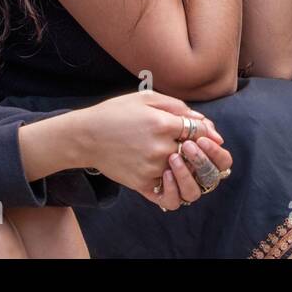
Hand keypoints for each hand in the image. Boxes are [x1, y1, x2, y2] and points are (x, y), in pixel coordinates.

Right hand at [77, 90, 229, 208]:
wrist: (85, 137)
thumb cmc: (116, 113)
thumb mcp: (146, 98)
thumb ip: (177, 107)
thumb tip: (205, 123)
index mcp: (164, 123)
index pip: (201, 132)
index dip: (206, 133)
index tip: (200, 133)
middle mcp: (161, 148)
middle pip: (197, 154)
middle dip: (199, 151)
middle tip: (192, 147)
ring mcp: (152, 169)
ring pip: (186, 174)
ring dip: (187, 168)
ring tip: (177, 159)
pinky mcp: (143, 184)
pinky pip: (170, 193)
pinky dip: (173, 185)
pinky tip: (167, 174)